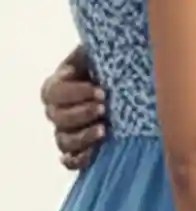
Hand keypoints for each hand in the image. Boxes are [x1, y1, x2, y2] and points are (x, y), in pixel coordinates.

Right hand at [41, 48, 106, 170]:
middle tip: (104, 109)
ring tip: (105, 131)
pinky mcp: (77, 152)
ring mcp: (65, 133)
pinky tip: (94, 154)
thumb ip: (90, 55)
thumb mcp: (97, 61)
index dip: (76, 92)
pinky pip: (70, 161)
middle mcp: (56, 113)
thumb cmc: (106, 76)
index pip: (56, 92)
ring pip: (64, 140)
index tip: (101, 91)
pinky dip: (78, 160)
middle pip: (58, 117)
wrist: (122, 99)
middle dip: (82, 112)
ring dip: (83, 136)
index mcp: (56, 88)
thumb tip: (93, 47)